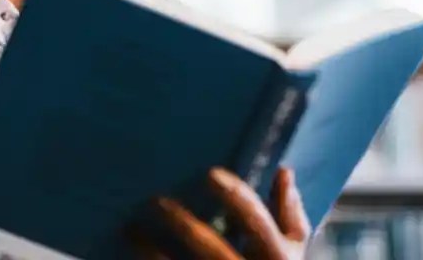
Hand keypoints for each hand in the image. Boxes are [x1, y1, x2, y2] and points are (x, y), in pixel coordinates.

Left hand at [144, 167, 309, 258]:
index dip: (236, 197)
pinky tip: (131, 249)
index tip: (211, 173)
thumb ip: (288, 216)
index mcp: (278, 259)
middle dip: (182, 224)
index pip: (257, 224)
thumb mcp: (293, 254)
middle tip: (155, 200)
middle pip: (212, 249)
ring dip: (150, 250)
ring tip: (130, 229)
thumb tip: (283, 171)